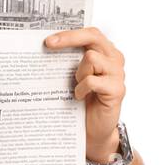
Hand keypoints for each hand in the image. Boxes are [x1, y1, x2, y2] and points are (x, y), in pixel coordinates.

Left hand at [46, 27, 125, 162]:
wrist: (93, 130)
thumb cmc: (82, 101)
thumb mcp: (74, 77)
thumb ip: (70, 61)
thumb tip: (47, 46)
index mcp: (105, 52)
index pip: (90, 33)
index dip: (70, 34)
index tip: (48, 40)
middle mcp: (114, 59)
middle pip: (93, 37)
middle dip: (69, 39)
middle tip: (49, 44)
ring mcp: (117, 73)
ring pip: (91, 58)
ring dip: (78, 72)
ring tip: (77, 87)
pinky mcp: (117, 89)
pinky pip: (92, 80)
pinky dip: (81, 88)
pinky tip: (79, 97)